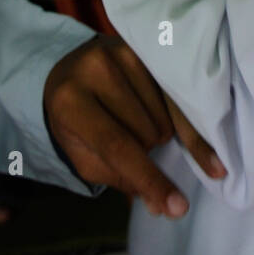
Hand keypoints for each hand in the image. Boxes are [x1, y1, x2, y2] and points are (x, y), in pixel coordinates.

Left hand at [43, 34, 225, 217]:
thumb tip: (161, 205)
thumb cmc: (74, 120)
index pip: (117, 145)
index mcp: (70, 101)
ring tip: (139, 123)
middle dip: (147, 149)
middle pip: (147, 130)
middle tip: (133, 142)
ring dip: (160, 131)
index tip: (178, 208)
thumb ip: (119, 178)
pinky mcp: (144, 47)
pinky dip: (179, 116)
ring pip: (164, 114)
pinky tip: (186, 130)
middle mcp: (96, 70)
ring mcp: (123, 52)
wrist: (67, 70)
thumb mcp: (82, 156)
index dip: (149, 178)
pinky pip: (174, 91)